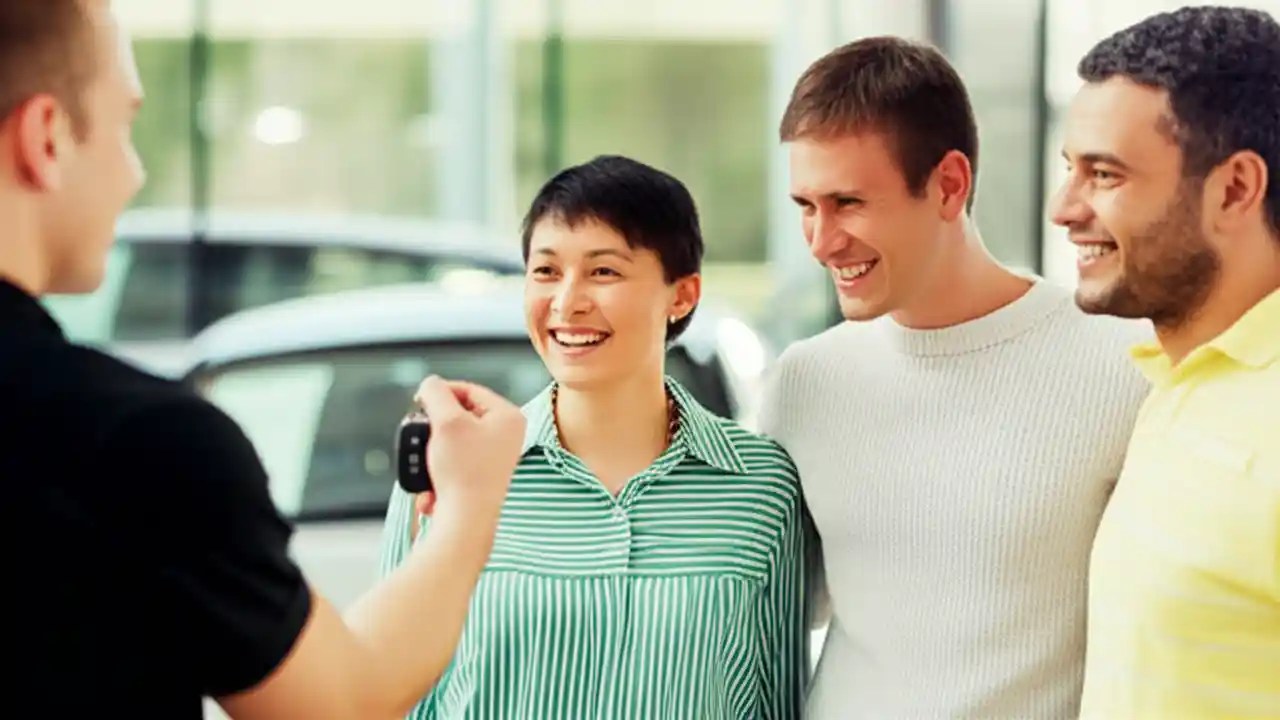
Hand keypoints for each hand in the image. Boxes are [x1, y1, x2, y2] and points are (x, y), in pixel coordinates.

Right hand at [410, 376, 524, 521]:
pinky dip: (437, 474)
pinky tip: (432, 490)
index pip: (470, 389)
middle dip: (435, 428)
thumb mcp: (446, 421)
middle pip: (461, 416)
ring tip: (426, 466)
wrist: (467, 521)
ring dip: (432, 453)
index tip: (419, 401)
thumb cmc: (463, 471)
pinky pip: (453, 465)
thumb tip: (430, 384)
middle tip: (421, 433)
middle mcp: (507, 436)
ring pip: (453, 442)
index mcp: (509, 416)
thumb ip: (436, 393)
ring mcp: (496, 459)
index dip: (441, 392)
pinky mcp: (482, 478)